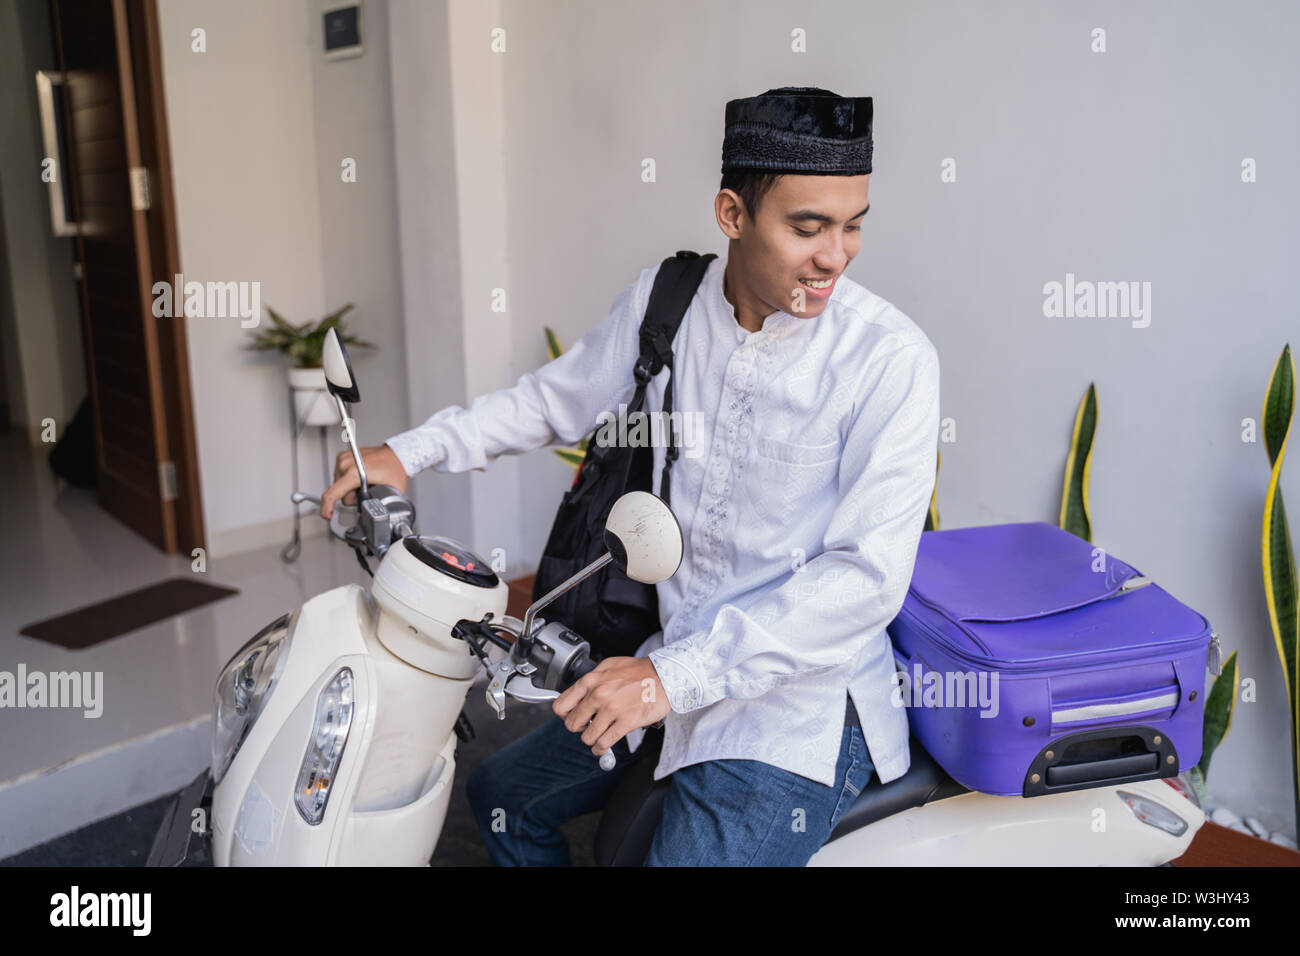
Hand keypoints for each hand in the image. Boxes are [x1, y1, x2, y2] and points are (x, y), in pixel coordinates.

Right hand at [320, 444, 408, 517]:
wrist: (395, 454)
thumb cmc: (394, 468)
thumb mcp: (392, 492)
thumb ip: (381, 506)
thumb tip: (377, 518)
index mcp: (354, 473)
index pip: (332, 494)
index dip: (327, 508)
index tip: (328, 515)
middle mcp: (345, 464)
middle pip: (340, 493)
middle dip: (352, 497)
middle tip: (367, 490)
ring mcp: (343, 459)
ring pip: (340, 485)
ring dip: (351, 488)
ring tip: (366, 482)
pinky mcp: (343, 457)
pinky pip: (341, 477)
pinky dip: (349, 480)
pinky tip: (361, 477)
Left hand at [553, 657, 670, 757]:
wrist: (664, 676)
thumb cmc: (639, 671)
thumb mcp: (609, 666)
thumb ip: (592, 679)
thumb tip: (578, 694)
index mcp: (591, 680)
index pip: (562, 705)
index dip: (565, 714)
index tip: (572, 716)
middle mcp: (598, 695)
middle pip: (572, 724)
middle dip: (579, 728)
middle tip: (588, 726)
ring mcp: (612, 709)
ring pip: (587, 737)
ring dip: (592, 739)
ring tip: (598, 736)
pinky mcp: (626, 722)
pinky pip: (604, 743)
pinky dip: (601, 748)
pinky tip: (603, 746)